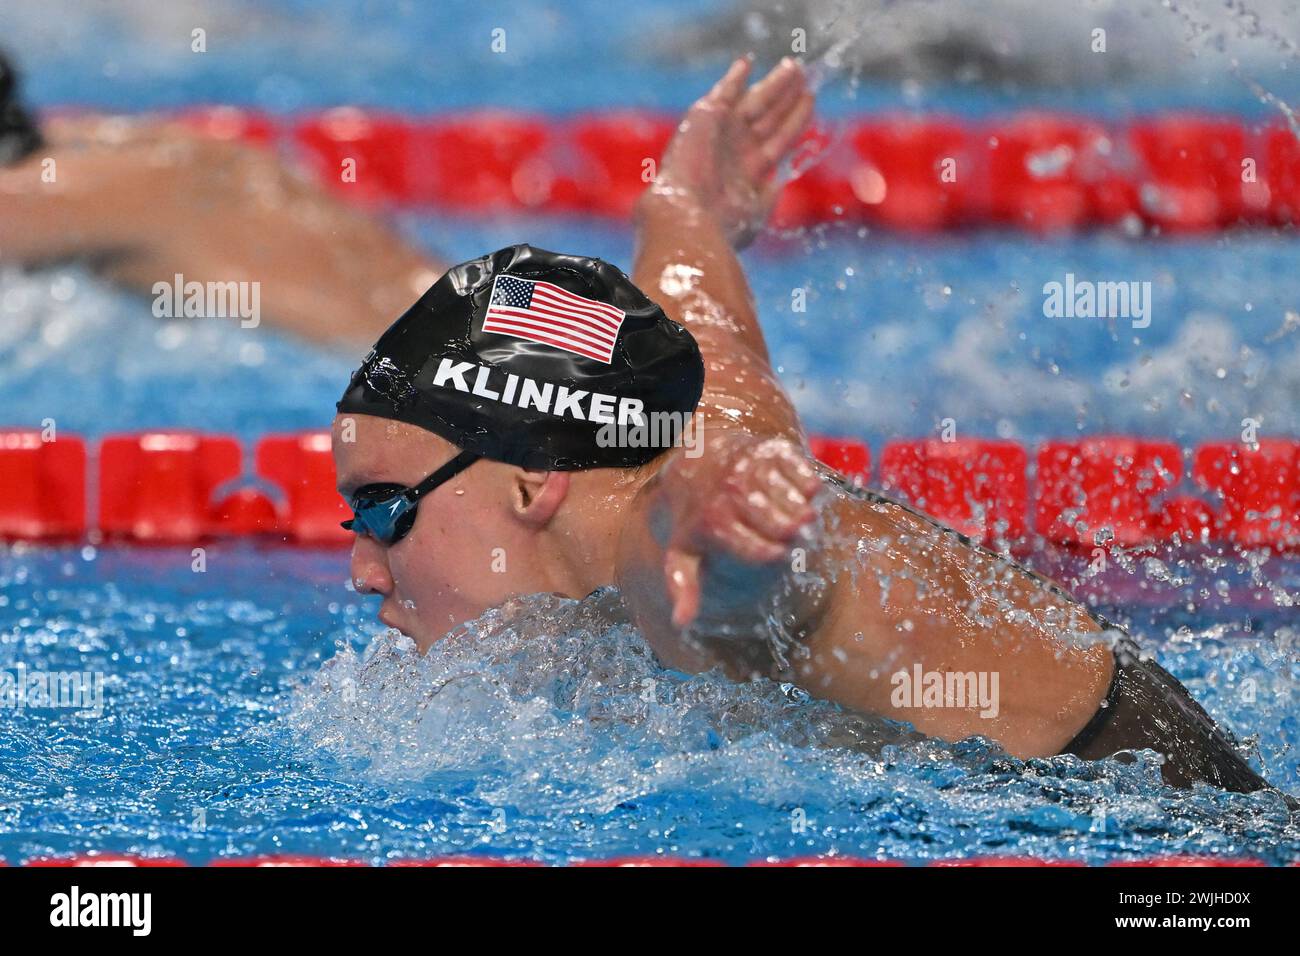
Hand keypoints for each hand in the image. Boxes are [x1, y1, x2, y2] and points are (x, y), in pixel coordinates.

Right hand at [651, 56, 815, 248]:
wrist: (687, 215)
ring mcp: (722, 132)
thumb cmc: (723, 222)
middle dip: (788, 97)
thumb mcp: (758, 209)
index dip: (797, 119)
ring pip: (756, 101)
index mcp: (751, 171)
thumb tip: (783, 174)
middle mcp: (737, 148)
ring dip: (774, 83)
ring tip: (793, 66)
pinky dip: (734, 77)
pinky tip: (747, 63)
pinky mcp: (705, 117)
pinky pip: (724, 92)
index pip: (781, 138)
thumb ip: (771, 191)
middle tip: (804, 76)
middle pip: (772, 116)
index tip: (811, 100)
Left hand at [662, 435, 822, 628]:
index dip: (774, 556)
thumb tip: (680, 622)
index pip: (763, 553)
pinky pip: (803, 473)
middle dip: (791, 535)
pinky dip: (808, 486)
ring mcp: (753, 467)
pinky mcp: (771, 450)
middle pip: (784, 527)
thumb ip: (683, 587)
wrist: (697, 461)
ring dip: (802, 513)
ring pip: (797, 501)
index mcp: (714, 522)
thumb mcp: (681, 552)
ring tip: (795, 516)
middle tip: (787, 534)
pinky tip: (799, 492)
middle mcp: (732, 491)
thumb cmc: (696, 518)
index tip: (772, 553)